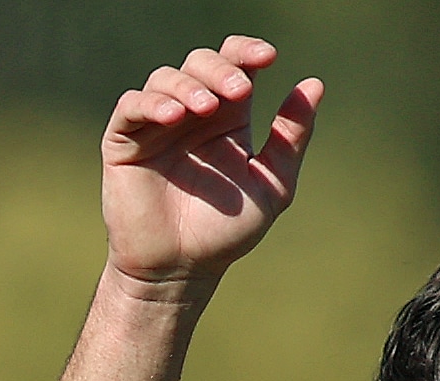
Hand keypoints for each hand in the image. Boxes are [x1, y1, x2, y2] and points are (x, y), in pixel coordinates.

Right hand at [101, 38, 322, 290]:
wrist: (181, 269)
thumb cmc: (226, 231)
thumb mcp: (272, 184)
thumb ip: (291, 137)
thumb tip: (315, 85)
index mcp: (228, 117)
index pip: (236, 63)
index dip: (248, 51)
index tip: (269, 57)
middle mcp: (191, 113)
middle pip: (201, 62)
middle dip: (221, 69)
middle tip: (239, 92)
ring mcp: (156, 125)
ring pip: (165, 78)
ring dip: (189, 85)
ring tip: (205, 107)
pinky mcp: (125, 142)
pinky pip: (131, 106)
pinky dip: (152, 103)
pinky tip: (174, 116)